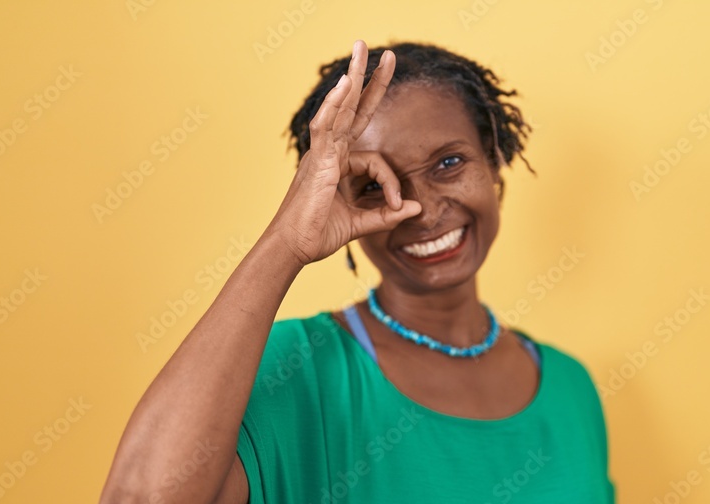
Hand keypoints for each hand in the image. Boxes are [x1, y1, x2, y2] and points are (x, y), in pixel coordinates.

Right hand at [266, 40, 421, 266]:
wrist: (294, 248)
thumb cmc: (318, 235)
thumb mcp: (360, 224)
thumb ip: (387, 215)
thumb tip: (416, 208)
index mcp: (338, 166)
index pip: (375, 161)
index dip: (391, 183)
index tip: (398, 207)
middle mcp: (329, 154)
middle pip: (353, 110)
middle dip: (369, 82)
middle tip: (387, 54)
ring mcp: (321, 153)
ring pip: (340, 108)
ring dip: (353, 78)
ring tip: (361, 49)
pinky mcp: (316, 160)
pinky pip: (326, 126)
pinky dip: (335, 104)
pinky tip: (346, 84)